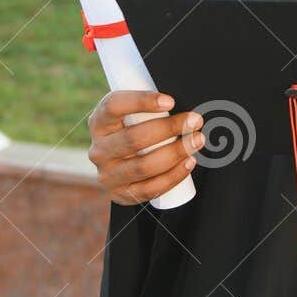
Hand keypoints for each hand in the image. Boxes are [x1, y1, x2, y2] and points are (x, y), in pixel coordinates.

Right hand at [87, 90, 204, 204]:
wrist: (117, 167)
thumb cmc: (131, 133)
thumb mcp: (129, 116)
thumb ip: (147, 109)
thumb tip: (180, 105)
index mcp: (99, 123)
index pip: (113, 106)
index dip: (141, 102)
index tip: (170, 101)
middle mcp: (99, 150)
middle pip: (134, 138)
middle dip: (169, 128)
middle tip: (194, 121)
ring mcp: (108, 175)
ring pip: (144, 165)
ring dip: (176, 152)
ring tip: (197, 140)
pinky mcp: (121, 194)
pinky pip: (151, 188)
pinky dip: (174, 175)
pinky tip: (189, 162)